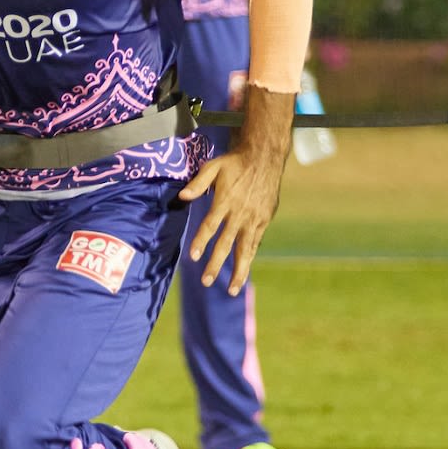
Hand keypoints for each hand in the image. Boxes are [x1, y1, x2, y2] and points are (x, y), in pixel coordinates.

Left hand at [178, 86, 292, 293]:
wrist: (265, 157)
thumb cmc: (235, 162)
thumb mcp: (213, 166)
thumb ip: (198, 183)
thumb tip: (182, 197)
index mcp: (225, 201)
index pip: (210, 225)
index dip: (201, 241)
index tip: (193, 257)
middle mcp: (240, 213)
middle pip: (226, 243)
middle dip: (216, 264)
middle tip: (206, 281)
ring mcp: (254, 219)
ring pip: (245, 250)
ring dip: (238, 271)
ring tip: (232, 290)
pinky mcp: (264, 220)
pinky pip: (255, 243)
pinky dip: (249, 258)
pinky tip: (243, 271)